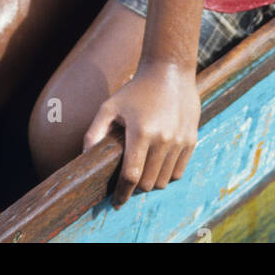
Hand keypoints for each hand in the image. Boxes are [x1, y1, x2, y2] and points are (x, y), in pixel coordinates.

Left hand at [82, 60, 200, 207]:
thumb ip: (94, 132)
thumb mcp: (110, 106)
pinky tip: (157, 164)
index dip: (121, 194)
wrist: (170, 71)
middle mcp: (163, 139)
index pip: (131, 176)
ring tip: (142, 171)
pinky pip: (178, 172)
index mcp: (140, 132)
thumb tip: (83, 158)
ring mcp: (180, 141)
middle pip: (147, 183)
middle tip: (127, 181)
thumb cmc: (135, 90)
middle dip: (134, 187)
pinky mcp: (191, 140)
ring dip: (151, 182)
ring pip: (163, 181)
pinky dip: (166, 174)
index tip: (116, 203)